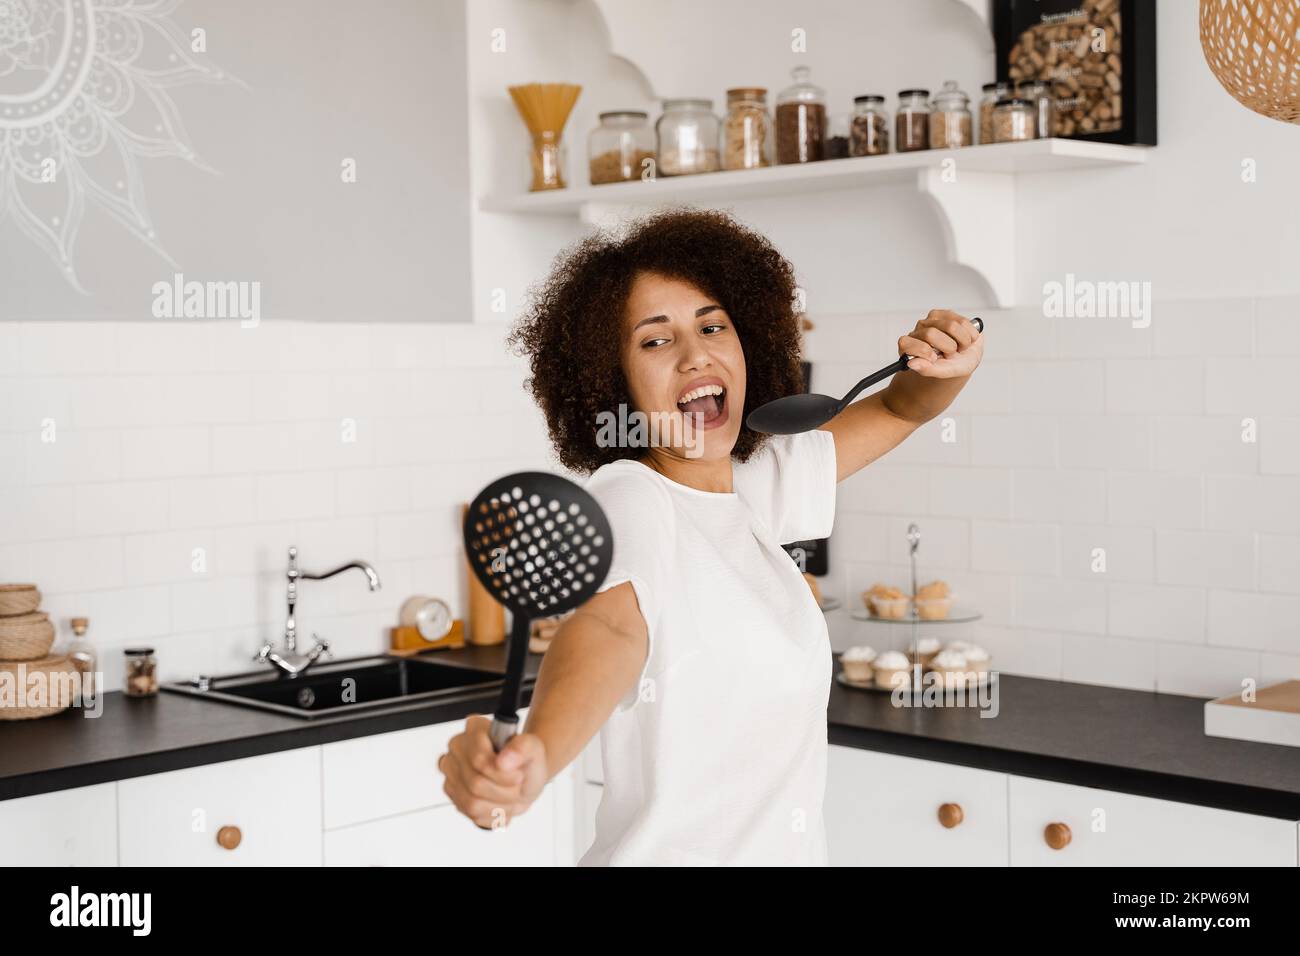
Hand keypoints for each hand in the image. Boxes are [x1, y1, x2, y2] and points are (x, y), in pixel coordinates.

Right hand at [438, 714, 547, 828]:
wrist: (524, 778)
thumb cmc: (526, 761)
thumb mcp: (535, 750)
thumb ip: (524, 748)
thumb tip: (503, 760)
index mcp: (475, 727)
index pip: (479, 760)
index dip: (502, 775)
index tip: (519, 775)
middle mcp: (457, 746)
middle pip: (475, 783)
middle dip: (504, 791)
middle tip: (517, 786)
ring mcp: (450, 769)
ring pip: (471, 801)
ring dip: (498, 804)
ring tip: (510, 794)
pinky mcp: (451, 790)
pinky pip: (469, 812)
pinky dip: (491, 812)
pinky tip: (499, 801)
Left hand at [899, 310, 983, 378]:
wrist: (966, 358)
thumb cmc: (951, 366)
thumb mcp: (942, 372)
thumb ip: (927, 369)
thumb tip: (911, 363)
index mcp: (909, 346)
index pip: (907, 343)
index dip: (924, 352)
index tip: (935, 359)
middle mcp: (917, 331)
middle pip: (931, 334)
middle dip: (948, 348)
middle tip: (951, 355)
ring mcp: (931, 320)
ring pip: (951, 326)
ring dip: (962, 341)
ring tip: (959, 347)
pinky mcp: (945, 313)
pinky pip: (963, 322)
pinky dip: (970, 335)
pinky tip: (964, 339)